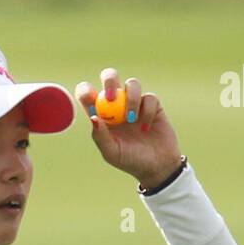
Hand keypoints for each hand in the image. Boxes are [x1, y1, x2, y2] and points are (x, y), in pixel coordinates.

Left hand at [74, 68, 182, 187]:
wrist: (156, 166)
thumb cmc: (130, 161)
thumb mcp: (112, 153)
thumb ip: (100, 137)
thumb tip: (93, 118)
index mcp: (102, 114)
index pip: (88, 94)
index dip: (86, 92)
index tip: (90, 104)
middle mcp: (117, 104)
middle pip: (110, 78)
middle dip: (109, 80)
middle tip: (110, 97)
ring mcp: (135, 102)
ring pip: (132, 84)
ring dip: (131, 99)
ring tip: (132, 120)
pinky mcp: (152, 104)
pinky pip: (149, 98)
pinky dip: (147, 112)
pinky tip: (146, 128)